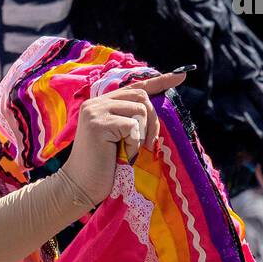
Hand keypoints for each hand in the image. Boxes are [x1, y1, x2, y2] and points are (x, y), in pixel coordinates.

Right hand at [64, 72, 186, 205]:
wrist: (80, 185)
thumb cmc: (103, 166)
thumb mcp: (119, 137)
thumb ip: (130, 119)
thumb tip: (155, 109)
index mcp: (101, 104)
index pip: (134, 87)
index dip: (159, 81)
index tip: (181, 75)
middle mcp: (95, 103)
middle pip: (141, 97)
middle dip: (153, 120)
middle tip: (150, 143)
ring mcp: (95, 112)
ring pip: (140, 110)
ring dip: (143, 134)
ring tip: (130, 150)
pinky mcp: (98, 124)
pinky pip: (133, 126)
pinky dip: (134, 143)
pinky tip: (124, 154)